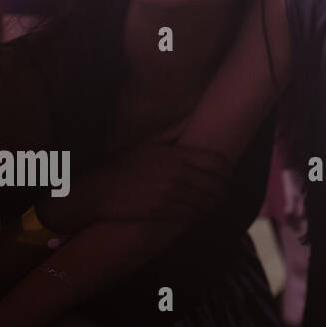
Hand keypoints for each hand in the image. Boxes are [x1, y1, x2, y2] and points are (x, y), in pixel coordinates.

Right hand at [39, 143, 232, 231]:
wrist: (95, 193)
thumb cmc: (124, 166)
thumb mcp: (149, 143)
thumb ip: (175, 130)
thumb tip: (196, 113)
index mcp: (175, 154)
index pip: (216, 162)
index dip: (228, 170)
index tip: (230, 173)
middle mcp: (174, 172)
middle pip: (215, 183)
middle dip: (224, 189)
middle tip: (226, 192)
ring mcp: (168, 192)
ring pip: (205, 200)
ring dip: (213, 203)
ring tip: (215, 203)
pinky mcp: (160, 210)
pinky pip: (189, 213)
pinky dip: (197, 213)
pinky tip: (198, 212)